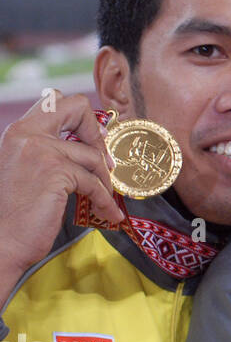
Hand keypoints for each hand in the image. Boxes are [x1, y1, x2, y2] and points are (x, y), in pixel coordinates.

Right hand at [0, 92, 119, 297]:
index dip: (82, 118)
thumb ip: (49, 151)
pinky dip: (105, 200)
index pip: (55, 101)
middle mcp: (27, 134)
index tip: (92, 141)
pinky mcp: (56, 172)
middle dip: (98, 130)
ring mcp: (41, 151)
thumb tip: (86, 144)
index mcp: (19, 132)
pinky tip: (109, 213)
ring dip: (105, 180)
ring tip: (106, 197)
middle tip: (105, 159)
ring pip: (93, 155)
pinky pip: (94, 182)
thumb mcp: (28, 169)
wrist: (2, 241)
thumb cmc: (17, 212)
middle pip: (76, 105)